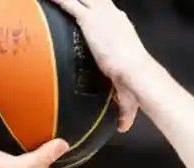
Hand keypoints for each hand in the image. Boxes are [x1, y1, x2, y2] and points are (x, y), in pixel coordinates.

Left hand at [47, 0, 149, 132]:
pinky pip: (69, 3)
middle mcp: (111, 16)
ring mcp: (100, 15)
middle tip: (79, 2)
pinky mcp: (88, 19)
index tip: (93, 12)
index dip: (102, 10)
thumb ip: (124, 109)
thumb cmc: (135, 79)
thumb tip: (123, 128)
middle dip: (87, 0)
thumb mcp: (128, 93)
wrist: (134, 70)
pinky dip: (58, 0)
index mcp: (121, 27)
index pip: (109, 12)